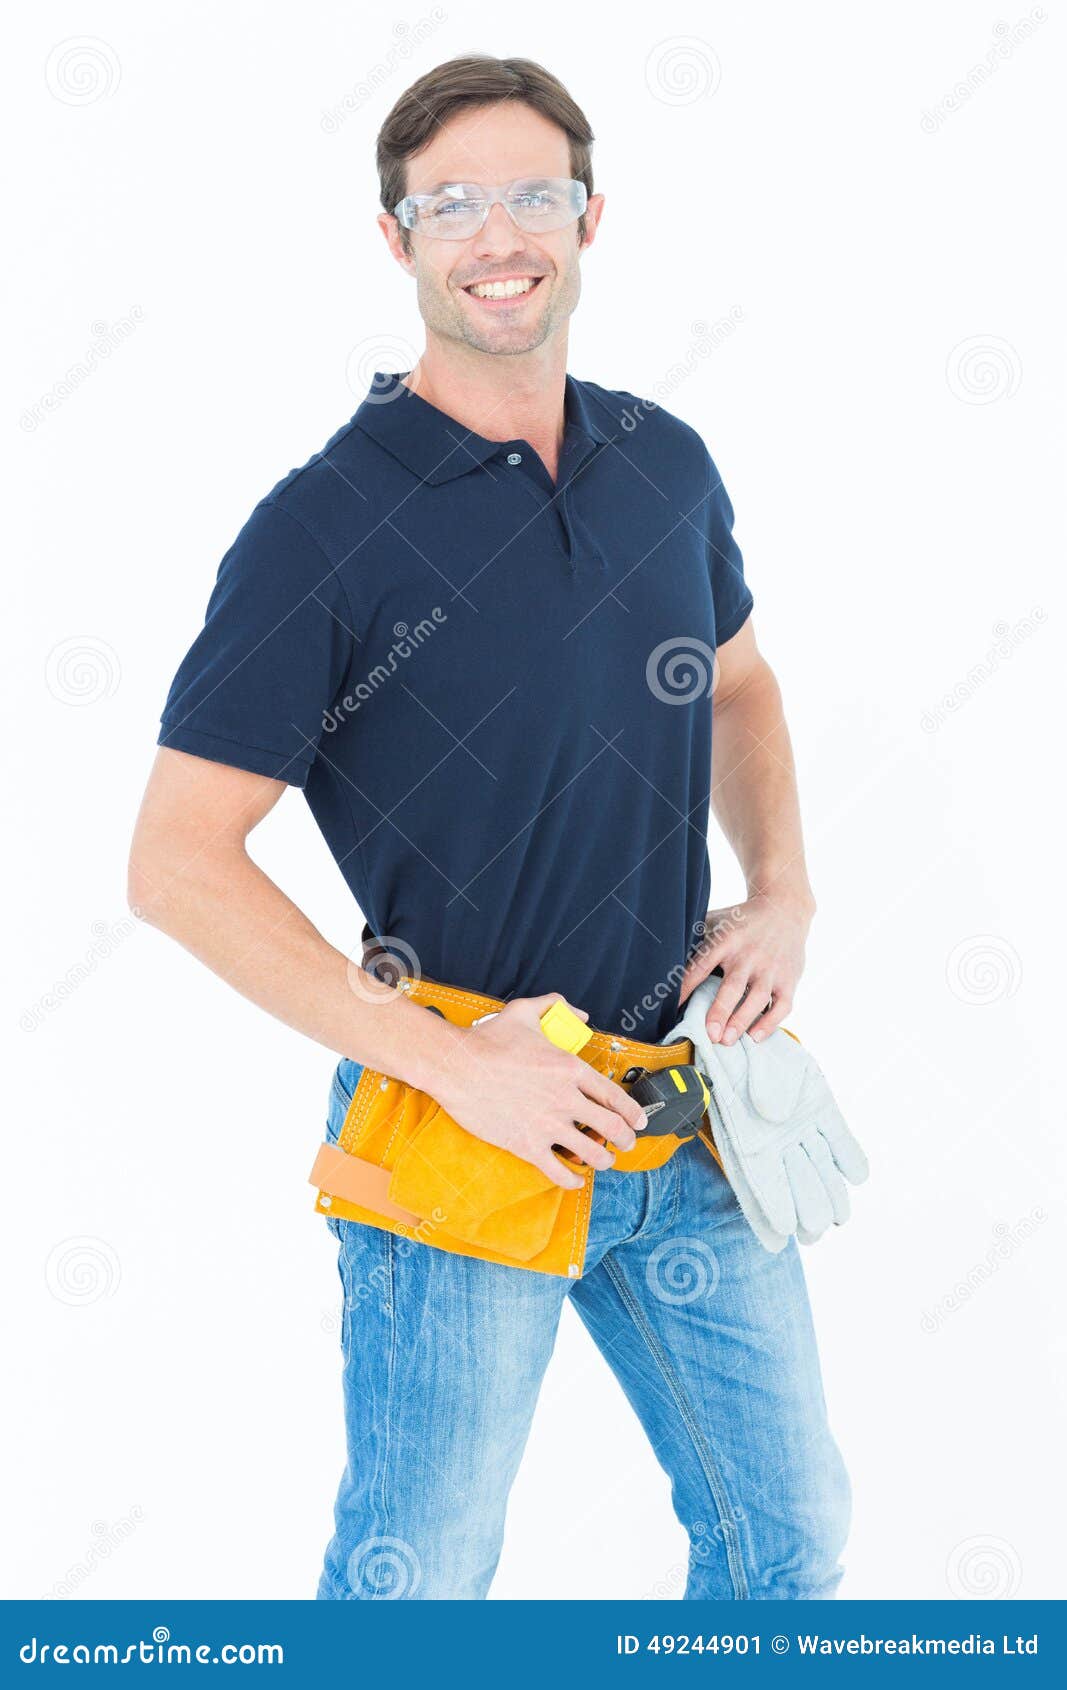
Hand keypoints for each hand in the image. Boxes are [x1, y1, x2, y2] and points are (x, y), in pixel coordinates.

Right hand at [430, 995, 646, 1190]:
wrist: (456, 1065)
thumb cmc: (488, 1039)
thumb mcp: (524, 1011)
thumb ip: (555, 1006)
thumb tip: (581, 1016)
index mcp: (570, 1068)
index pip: (615, 1097)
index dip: (633, 1113)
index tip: (640, 1121)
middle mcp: (565, 1098)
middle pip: (612, 1128)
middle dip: (626, 1140)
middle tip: (626, 1144)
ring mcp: (547, 1124)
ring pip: (591, 1153)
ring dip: (603, 1161)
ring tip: (602, 1162)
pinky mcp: (526, 1145)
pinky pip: (559, 1172)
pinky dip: (572, 1180)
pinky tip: (574, 1179)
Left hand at [678, 890, 814, 1044]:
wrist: (784, 908)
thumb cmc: (741, 920)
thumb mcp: (716, 920)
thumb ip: (694, 937)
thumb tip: (663, 957)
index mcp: (726, 940)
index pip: (702, 965)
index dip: (687, 986)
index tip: (672, 1007)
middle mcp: (749, 954)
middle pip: (733, 986)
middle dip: (721, 1011)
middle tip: (710, 1035)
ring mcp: (771, 967)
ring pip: (758, 998)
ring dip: (743, 1021)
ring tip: (727, 1040)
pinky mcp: (789, 978)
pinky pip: (782, 1004)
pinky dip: (770, 1023)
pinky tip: (755, 1036)